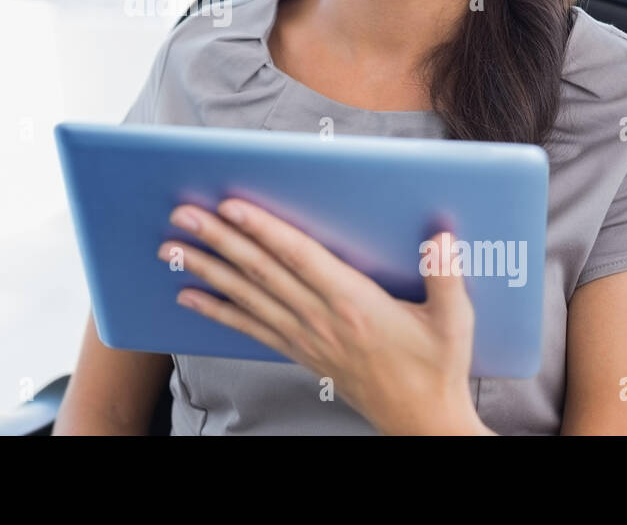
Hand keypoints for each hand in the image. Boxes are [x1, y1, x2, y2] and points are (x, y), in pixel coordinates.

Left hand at [157, 196, 491, 434]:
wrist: (421, 421)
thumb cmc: (438, 367)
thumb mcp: (454, 321)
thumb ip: (446, 275)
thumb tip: (441, 235)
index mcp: (354, 302)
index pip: (298, 256)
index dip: (263, 228)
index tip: (232, 206)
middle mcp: (320, 318)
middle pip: (259, 271)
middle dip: (218, 239)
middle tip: (182, 214)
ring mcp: (305, 337)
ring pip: (246, 297)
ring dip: (206, 269)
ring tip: (171, 249)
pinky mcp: (299, 353)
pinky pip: (249, 329)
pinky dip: (216, 311)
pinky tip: (188, 296)